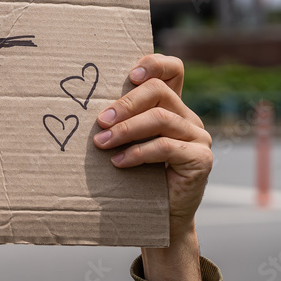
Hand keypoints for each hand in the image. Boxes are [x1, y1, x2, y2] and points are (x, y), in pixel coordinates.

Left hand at [93, 54, 212, 280]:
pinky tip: (119, 162)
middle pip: (160, 92)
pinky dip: (138, 153)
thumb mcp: (126, 140)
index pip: (173, 69)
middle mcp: (188, 117)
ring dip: (125, 130)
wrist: (159, 216)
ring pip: (160, 119)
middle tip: (100, 121)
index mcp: (172, 105)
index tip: (129, 75)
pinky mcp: (201, 159)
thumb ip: (118, 119)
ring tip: (101, 143)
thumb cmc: (135, 173)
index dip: (153, 64)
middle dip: (125, 104)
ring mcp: (198, 137)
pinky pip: (166, 147)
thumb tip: (78, 101)